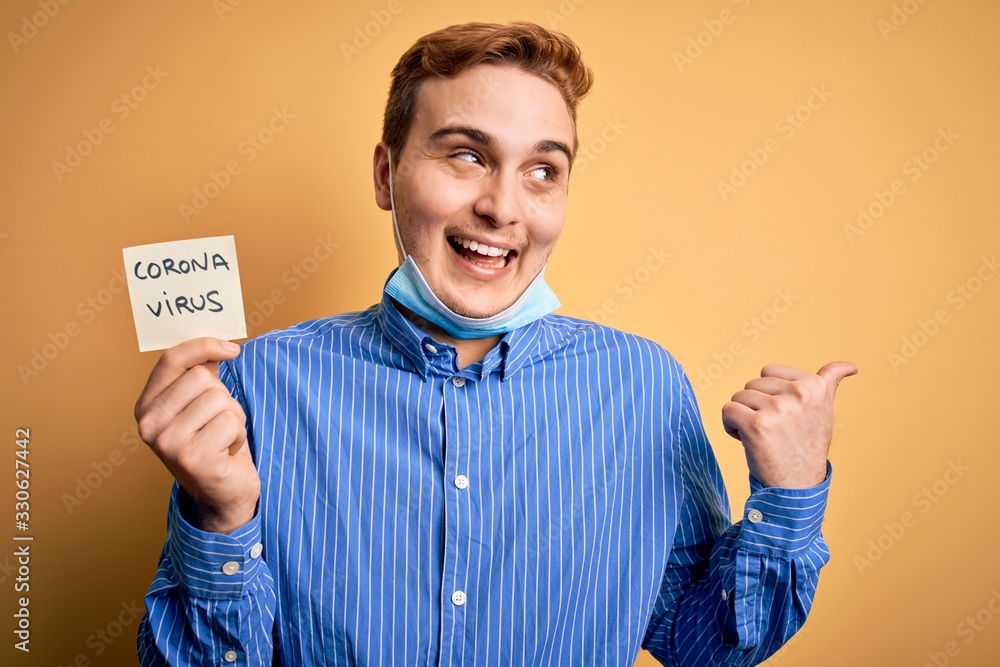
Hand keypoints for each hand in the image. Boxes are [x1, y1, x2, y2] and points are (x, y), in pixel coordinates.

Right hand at [135, 337, 259, 533]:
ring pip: (219, 400)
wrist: (222, 495)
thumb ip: (202, 375)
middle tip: (219, 423)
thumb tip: (216, 346)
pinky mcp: (192, 457)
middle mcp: (149, 425)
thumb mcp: (202, 406)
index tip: (232, 349)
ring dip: (234, 418)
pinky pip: (231, 422)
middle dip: (224, 398)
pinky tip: (227, 452)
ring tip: (222, 439)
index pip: (172, 360)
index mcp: (146, 407)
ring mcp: (168, 443)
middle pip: (202, 379)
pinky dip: (239, 435)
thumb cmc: (214, 445)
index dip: (204, 346)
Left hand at [721, 361, 856, 487]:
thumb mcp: (824, 409)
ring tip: (763, 435)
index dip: (769, 394)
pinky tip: (747, 440)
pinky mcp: (757, 425)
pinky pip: (728, 410)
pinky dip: (730, 426)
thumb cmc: (807, 444)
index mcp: (815, 386)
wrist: (798, 485)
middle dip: (755, 406)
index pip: (768, 372)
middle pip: (752, 384)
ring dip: (744, 417)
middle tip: (774, 429)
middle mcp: (799, 394)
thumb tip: (850, 366)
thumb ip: (830, 383)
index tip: (784, 415)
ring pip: (738, 397)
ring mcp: (778, 409)